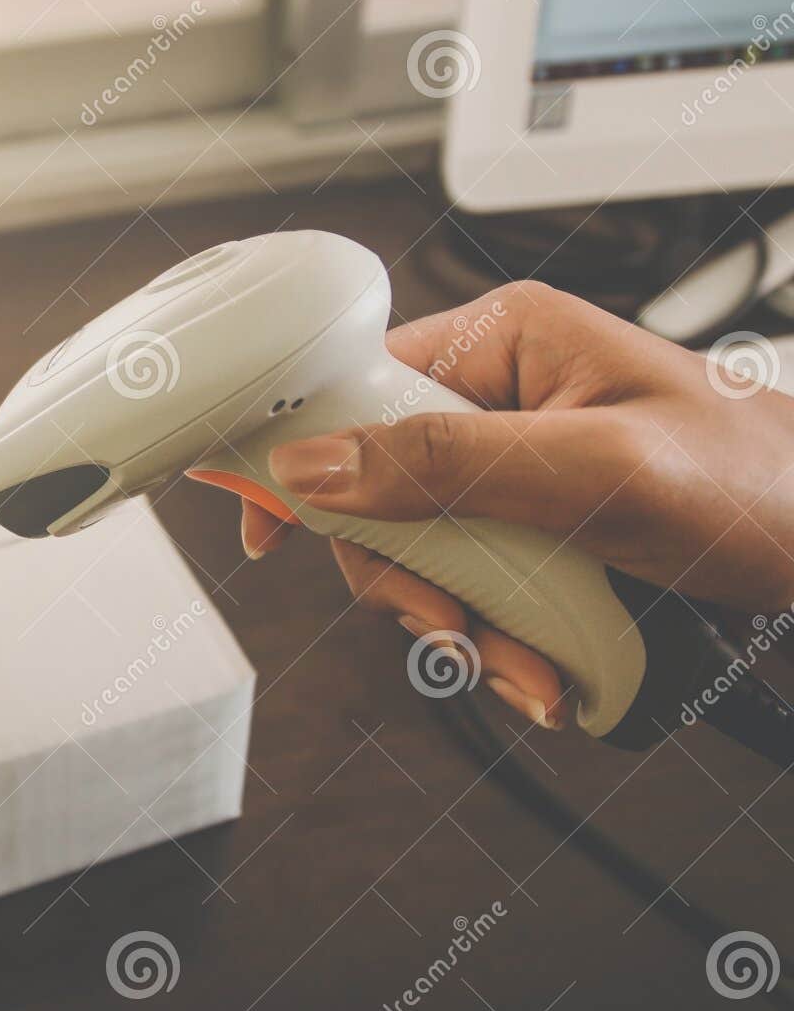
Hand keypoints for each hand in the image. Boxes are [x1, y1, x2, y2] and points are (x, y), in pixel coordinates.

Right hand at [236, 280, 793, 727]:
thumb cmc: (760, 484)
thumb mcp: (596, 473)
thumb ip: (449, 462)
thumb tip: (313, 466)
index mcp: (498, 342)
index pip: (350, 387)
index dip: (299, 459)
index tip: (265, 530)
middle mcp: (491, 396)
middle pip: (374, 491)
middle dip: (410, 578)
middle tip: (453, 629)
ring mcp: (507, 465)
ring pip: (417, 552)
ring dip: (460, 624)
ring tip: (526, 667)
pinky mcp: (527, 524)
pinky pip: (466, 583)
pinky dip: (492, 637)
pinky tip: (540, 668)